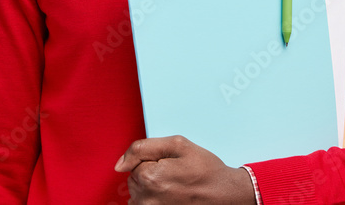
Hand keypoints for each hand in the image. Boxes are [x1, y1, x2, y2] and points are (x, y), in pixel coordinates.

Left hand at [114, 135, 255, 203]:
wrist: (225, 194)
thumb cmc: (206, 170)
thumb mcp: (178, 145)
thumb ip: (143, 147)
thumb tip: (120, 163)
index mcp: (150, 177)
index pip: (134, 163)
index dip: (153, 160)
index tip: (171, 164)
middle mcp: (148, 199)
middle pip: (135, 180)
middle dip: (150, 175)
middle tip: (174, 174)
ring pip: (138, 195)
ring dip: (151, 189)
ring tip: (174, 187)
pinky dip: (154, 200)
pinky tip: (170, 197)